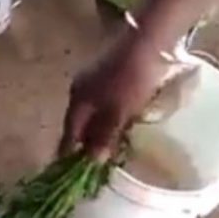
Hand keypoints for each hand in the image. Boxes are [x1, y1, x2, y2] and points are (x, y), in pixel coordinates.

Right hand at [59, 33, 170, 161]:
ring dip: (99, 134)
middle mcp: (81, 91)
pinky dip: (109, 121)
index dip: (70, 155)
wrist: (149, 43)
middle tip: (93, 168)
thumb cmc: (131, 79)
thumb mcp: (118, 112)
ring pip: (93, 116)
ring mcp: (95, 83)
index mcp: (78, 101)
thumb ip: (105, 135)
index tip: (70, 175)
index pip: (69, 135)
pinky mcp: (111, 77)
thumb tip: (92, 160)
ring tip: (108, 153)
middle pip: (80, 126)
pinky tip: (120, 128)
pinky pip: (105, 107)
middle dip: (85, 146)